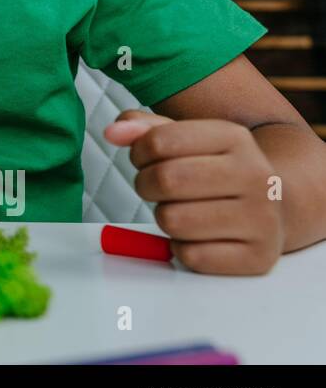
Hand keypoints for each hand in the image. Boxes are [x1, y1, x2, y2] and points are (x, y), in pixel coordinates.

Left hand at [105, 109, 283, 274]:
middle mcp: (255, 175)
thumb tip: (113, 132)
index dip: (138, 152)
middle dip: (146, 185)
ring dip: (164, 218)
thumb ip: (144, 129)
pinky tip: (199, 235)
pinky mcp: (257, 258)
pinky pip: (190, 256)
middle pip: (165, 180)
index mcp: (234, 137)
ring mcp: (262, 219)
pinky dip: (182, 248)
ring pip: (173, 221)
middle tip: (157, 188)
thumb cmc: (215, 169)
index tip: (145, 159)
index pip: (159, 141)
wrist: (276, 206)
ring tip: (183, 209)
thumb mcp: (188, 138)